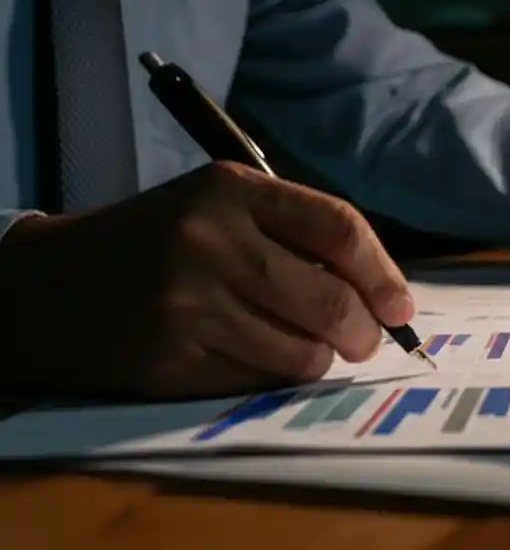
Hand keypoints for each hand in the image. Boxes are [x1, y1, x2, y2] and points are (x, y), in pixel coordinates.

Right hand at [0, 162, 412, 398]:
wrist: (50, 284)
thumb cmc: (156, 241)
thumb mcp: (217, 207)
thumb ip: (293, 234)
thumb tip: (379, 293)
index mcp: (231, 190)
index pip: (339, 227)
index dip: (383, 273)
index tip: (401, 306)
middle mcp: (210, 240)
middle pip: (331, 299)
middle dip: (363, 331)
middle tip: (364, 341)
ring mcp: (187, 301)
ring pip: (302, 351)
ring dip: (317, 358)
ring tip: (303, 348)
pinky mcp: (169, 356)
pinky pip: (257, 379)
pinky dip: (270, 375)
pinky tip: (250, 356)